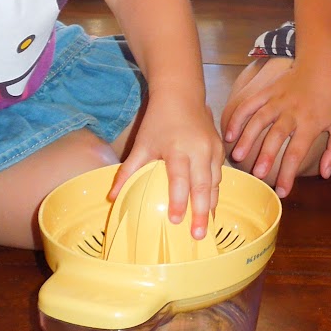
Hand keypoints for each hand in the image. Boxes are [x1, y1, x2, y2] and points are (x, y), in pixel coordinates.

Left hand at [112, 93, 223, 239]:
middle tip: (198, 236)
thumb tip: (111, 197)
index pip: (180, 179)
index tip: (175, 221)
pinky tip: (210, 208)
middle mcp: (198, 150)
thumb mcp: (141, 144)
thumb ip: (128, 170)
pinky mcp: (219, 149)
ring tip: (206, 228)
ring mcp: (212, 149)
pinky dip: (215, 193)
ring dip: (211, 206)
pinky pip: (219, 175)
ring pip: (215, 183)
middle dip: (201, 212)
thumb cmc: (158, 121)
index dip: (178, 201)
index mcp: (177, 148)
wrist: (181, 95)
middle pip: (203, 186)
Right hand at [224, 60, 330, 196]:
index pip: (298, 151)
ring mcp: (277, 100)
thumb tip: (326, 174)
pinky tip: (229, 133)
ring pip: (259, 120)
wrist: (321, 63)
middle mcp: (292, 112)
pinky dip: (238, 117)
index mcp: (311, 122)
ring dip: (247, 138)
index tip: (282, 191)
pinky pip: (250, 104)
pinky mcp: (267, 91)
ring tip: (238, 156)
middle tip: (258, 174)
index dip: (289, 173)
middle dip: (266, 155)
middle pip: (276, 135)